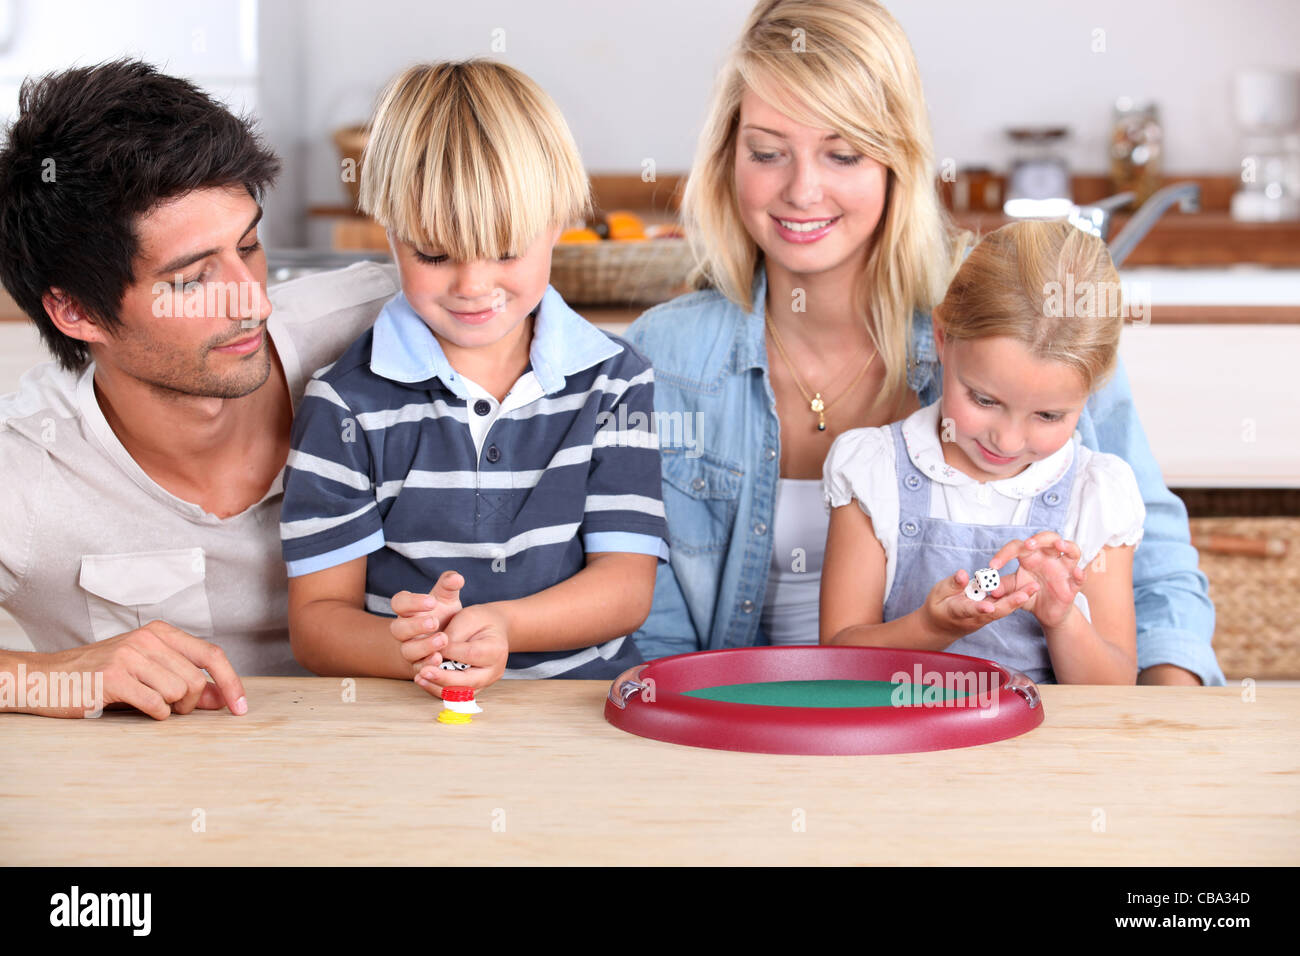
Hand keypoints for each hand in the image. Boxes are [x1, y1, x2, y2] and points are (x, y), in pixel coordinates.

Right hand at [13, 621, 247, 719]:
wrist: (48, 677)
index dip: (231, 682)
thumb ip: (186, 682)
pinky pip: (155, 705)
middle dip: (191, 703)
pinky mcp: (113, 678)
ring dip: (171, 709)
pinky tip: (142, 711)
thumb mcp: (148, 671)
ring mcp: (129, 656)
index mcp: (160, 632)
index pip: (212, 654)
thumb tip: (221, 697)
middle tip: (172, 709)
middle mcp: (147, 639)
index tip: (241, 708)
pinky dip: (155, 716)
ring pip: (178, 692)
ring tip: (149, 705)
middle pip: (196, 679)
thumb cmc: (102, 675)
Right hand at [389, 571, 463, 675]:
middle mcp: (404, 630)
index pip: (399, 602)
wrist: (449, 638)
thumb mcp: (447, 598)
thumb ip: (449, 585)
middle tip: (435, 622)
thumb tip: (456, 577)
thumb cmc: (443, 613)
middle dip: (415, 626)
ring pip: (407, 650)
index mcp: (407, 610)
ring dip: (424, 646)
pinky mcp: (417, 666)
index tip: (431, 601)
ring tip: (443, 640)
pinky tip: (440, 660)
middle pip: (398, 628)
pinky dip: (427, 665)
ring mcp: (409, 649)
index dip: (412, 602)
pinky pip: (417, 668)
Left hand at [413, 603, 508, 697]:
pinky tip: (425, 682)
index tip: (433, 648)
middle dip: (443, 678)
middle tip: (424, 672)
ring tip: (420, 678)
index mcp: (495, 649)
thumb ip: (453, 635)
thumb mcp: (469, 617)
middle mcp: (493, 671)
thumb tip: (436, 652)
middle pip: (468, 681)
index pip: (470, 655)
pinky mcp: (474, 688)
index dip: (450, 653)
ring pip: (461, 693)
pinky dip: (439, 689)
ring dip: (438, 687)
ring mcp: (485, 682)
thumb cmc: (481, 621)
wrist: (494, 629)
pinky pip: (456, 695)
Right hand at [921, 569, 1038, 644]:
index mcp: (957, 610)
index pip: (968, 609)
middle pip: (994, 612)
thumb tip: (963, 574)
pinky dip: (1016, 600)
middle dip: (1010, 603)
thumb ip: (952, 585)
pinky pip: (1003, 607)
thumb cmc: (938, 607)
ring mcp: (983, 617)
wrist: (941, 627)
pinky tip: (1028, 590)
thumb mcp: (937, 593)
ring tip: (1033, 588)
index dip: (978, 608)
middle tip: (1025, 594)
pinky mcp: (989, 614)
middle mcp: (973, 617)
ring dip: (1018, 600)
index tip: (987, 606)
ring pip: (1002, 610)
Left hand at [987, 532, 1086, 629]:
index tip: (992, 566)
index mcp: (1031, 557)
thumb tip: (991, 588)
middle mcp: (1049, 558)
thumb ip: (1003, 586)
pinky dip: (1080, 574)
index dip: (1004, 554)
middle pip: (1049, 538)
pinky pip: (1079, 577)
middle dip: (1040, 538)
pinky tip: (1076, 572)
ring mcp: (1063, 570)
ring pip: (1071, 550)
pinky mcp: (1073, 585)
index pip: (1018, 546)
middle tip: (1028, 544)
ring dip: (1066, 545)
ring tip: (1058, 545)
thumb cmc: (1030, 594)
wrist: (1046, 613)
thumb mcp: (1013, 590)